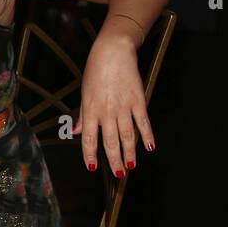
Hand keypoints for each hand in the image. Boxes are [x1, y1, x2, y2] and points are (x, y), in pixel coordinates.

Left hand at [77, 31, 152, 176]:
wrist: (112, 52)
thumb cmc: (95, 71)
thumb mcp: (84, 93)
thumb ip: (83, 115)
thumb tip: (77, 132)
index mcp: (91, 110)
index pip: (89, 138)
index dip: (90, 154)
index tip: (92, 167)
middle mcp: (106, 111)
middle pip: (110, 141)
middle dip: (114, 159)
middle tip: (118, 174)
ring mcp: (123, 107)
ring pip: (127, 135)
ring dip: (130, 152)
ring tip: (131, 165)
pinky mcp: (138, 100)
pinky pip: (143, 122)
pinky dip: (147, 135)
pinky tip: (149, 147)